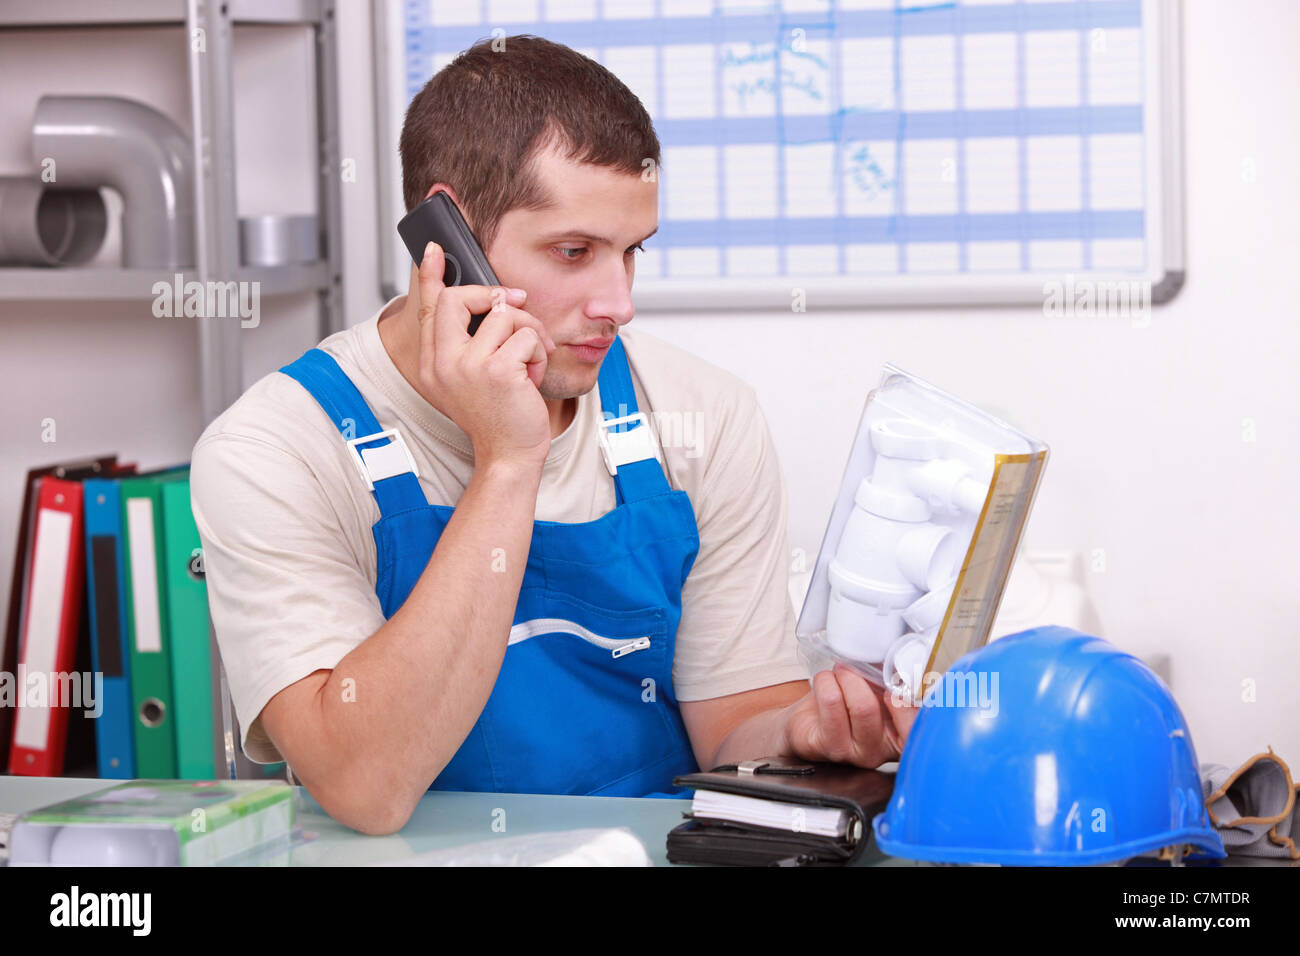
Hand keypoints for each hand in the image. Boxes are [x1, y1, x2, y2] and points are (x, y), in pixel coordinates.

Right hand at [413, 241, 556, 467]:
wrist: (509, 454)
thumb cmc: (498, 415)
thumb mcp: (473, 378)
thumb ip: (470, 342)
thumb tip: (491, 300)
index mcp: (432, 363)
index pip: (428, 308)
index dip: (432, 275)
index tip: (434, 250)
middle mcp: (443, 363)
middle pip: (459, 298)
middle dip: (494, 296)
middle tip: (516, 307)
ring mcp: (468, 366)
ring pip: (503, 314)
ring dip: (528, 332)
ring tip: (530, 359)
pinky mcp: (498, 371)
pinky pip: (527, 336)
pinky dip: (540, 353)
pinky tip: (533, 375)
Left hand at [780, 664, 913, 766]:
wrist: (809, 722)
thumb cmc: (846, 704)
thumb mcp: (874, 691)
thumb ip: (891, 681)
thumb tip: (900, 659)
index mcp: (897, 738)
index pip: (913, 729)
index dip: (907, 704)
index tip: (896, 680)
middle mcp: (878, 751)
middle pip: (875, 709)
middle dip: (860, 677)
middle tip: (851, 667)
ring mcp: (852, 753)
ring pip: (859, 706)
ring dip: (844, 677)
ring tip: (838, 672)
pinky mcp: (827, 747)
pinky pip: (831, 704)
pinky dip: (826, 682)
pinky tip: (825, 682)